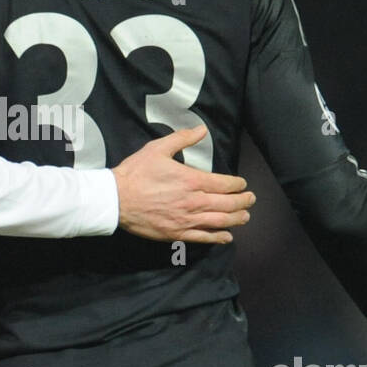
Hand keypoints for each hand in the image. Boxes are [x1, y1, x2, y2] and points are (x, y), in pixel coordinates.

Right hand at [112, 125, 254, 242]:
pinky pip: (204, 237)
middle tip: (250, 199)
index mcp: (191, 180)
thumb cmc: (136, 173)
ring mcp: (186, 220)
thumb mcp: (158, 149)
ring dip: (236, 219)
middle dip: (243, 202)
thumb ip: (183, 138)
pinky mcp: (177, 233)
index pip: (224, 184)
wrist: (116, 199)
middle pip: (227, 204)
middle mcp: (193, 202)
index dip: (237, 185)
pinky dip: (218, 237)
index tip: (242, 184)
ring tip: (245, 216)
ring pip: (220, 222)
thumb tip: (201, 129)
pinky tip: (227, 236)